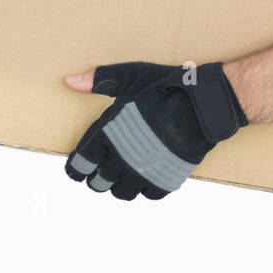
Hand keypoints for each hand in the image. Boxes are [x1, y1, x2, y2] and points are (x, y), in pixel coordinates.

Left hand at [63, 61, 247, 200]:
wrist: (202, 104)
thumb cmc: (165, 87)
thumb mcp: (129, 77)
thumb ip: (98, 81)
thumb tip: (70, 81)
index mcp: (108, 135)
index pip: (80, 163)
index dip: (75, 168)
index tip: (77, 168)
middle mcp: (122, 159)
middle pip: (98, 183)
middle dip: (97, 178)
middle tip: (101, 171)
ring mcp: (145, 172)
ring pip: (122, 193)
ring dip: (120, 186)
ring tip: (124, 175)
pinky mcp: (166, 179)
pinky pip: (150, 195)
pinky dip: (147, 189)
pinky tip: (148, 176)